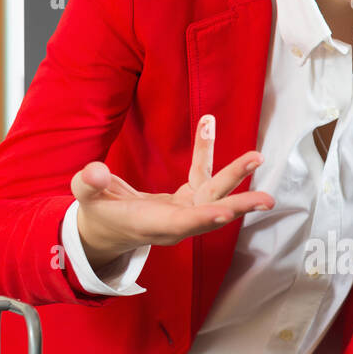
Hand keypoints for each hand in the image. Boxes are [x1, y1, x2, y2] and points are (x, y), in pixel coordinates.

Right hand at [73, 114, 274, 268]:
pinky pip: (201, 175)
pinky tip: (208, 123)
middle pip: (210, 211)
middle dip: (238, 205)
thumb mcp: (85, 199)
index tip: (225, 213)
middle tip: (267, 200)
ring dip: (235, 174)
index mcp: (152, 225)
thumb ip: (89, 185)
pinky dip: (205, 150)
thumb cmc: (97, 215)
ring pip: (213, 192)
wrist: (107, 231)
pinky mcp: (186, 201)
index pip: (181, 223)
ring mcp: (184, 212)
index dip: (203, 218)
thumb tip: (96, 172)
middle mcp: (175, 223)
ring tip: (257, 156)